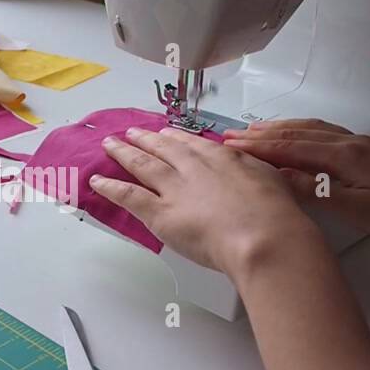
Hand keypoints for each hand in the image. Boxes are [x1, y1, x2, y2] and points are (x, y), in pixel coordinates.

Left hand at [90, 127, 315, 277]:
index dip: (176, 138)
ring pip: (141, 164)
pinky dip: (109, 187)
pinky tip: (96, 181)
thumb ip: (252, 170)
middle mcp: (193, 166)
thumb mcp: (271, 178)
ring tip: (109, 145)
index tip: (166, 133)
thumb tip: (246, 167)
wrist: (261, 235)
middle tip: (131, 133)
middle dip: (145, 139)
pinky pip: (127, 195)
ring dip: (123, 153)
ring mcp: (174, 188)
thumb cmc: (274, 213)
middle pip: (163, 148)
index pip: (192, 143)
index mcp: (222, 157)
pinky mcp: (159, 212)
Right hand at [223, 119, 369, 243]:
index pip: (290, 147)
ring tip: (252, 131)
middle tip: (229, 137)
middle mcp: (349, 143)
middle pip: (296, 133)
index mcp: (344, 156)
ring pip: (309, 129)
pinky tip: (296, 135)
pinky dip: (300, 130)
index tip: (229, 146)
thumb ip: (319, 191)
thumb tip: (281, 177)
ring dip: (278, 129)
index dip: (257, 146)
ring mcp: (359, 143)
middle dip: (260, 134)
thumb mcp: (360, 210)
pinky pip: (323, 132)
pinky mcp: (367, 149)